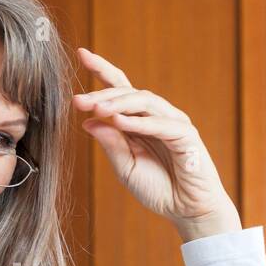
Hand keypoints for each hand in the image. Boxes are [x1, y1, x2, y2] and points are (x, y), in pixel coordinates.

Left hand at [73, 46, 240, 241]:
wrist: (187, 211)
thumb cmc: (159, 190)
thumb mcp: (126, 168)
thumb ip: (110, 145)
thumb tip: (88, 121)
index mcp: (140, 121)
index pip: (120, 88)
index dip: (102, 70)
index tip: (81, 54)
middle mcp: (156, 116)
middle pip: (129, 92)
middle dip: (103, 94)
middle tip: (79, 100)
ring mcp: (173, 123)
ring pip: (145, 102)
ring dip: (119, 104)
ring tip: (97, 109)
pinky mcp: (187, 136)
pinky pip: (161, 124)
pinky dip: (140, 122)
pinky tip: (120, 122)